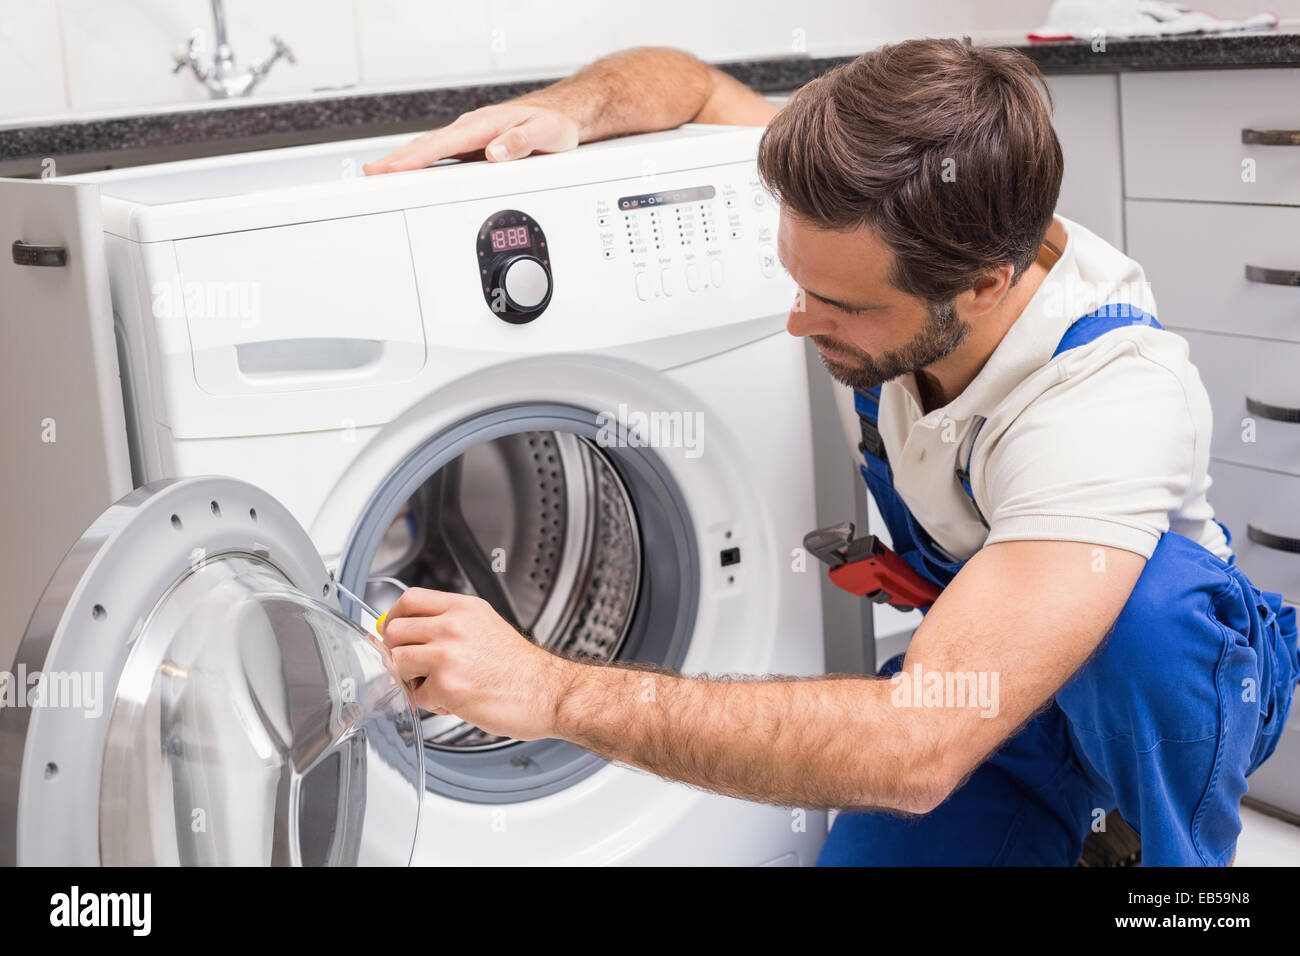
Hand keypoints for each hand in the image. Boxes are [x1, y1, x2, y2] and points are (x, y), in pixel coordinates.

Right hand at [363, 102, 579, 174]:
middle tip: (372, 172)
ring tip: (380, 174)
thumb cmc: (554, 124)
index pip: (444, 144)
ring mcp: (470, 139)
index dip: (417, 157)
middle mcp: (472, 129)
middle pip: (428, 146)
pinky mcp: (472, 148)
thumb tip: (494, 153)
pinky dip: (422, 163)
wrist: (561, 115)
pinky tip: (409, 173)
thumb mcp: (546, 134)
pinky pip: (442, 155)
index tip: (394, 167)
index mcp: (485, 125)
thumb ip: (521, 143)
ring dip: (405, 161)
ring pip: (432, 149)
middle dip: (399, 159)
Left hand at [378, 589, 576, 740]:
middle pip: (394, 629)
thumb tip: (410, 631)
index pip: (409, 599)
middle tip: (414, 665)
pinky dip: (431, 703)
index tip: (394, 631)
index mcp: (464, 608)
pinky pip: (416, 694)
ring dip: (410, 678)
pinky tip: (455, 700)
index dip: (394, 617)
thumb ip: (450, 623)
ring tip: (436, 684)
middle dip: (398, 651)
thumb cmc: (522, 668)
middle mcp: (453, 626)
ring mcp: (448, 655)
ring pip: (397, 660)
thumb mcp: (486, 626)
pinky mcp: (447, 685)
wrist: (548, 693)